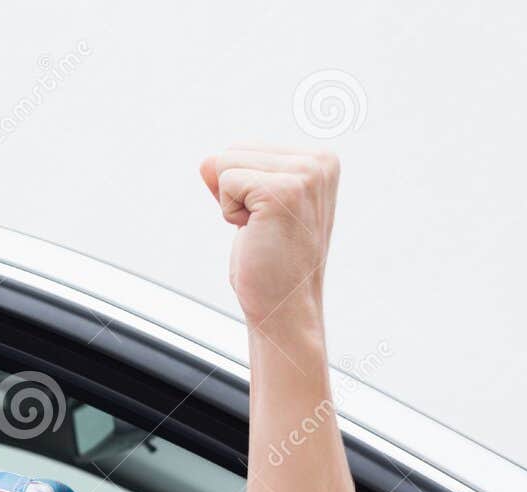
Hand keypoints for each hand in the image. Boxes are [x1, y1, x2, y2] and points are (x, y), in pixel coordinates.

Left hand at [199, 146, 337, 332]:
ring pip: (224, 164)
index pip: (246, 148)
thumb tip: (205, 161)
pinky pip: (225, 181)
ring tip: (261, 231)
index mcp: (321, 160)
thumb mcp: (259, 205)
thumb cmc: (271, 262)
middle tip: (263, 228)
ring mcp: (305, 175)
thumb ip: (242, 173)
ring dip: (231, 204)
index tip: (267, 219)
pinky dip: (229, 213)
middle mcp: (319, 161)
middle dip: (233, 193)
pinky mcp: (282, 191)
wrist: (285, 307)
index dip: (240, 188)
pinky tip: (256, 233)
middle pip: (232, 150)